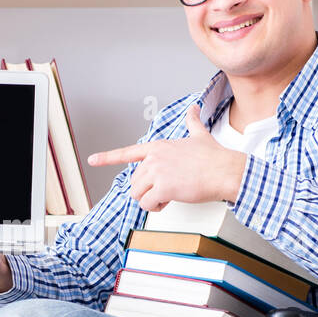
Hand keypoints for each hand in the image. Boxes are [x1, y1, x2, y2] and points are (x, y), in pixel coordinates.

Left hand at [85, 104, 247, 210]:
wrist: (225, 171)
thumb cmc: (214, 158)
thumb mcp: (199, 135)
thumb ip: (192, 122)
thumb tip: (194, 108)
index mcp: (158, 147)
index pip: (127, 152)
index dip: (107, 157)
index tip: (92, 160)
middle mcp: (154, 158)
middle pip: (134, 182)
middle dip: (148, 190)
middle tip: (168, 189)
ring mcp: (157, 172)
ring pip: (138, 195)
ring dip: (152, 200)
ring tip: (170, 195)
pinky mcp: (163, 188)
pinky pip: (148, 205)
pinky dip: (158, 208)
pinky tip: (171, 200)